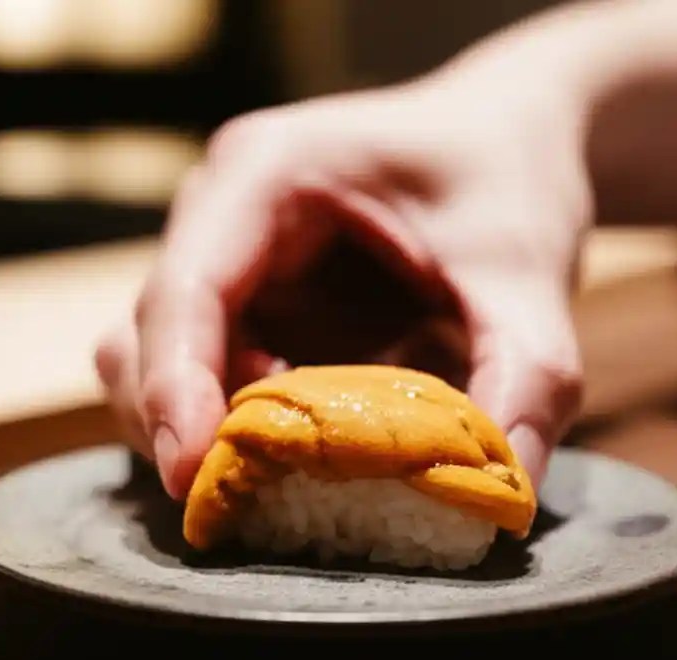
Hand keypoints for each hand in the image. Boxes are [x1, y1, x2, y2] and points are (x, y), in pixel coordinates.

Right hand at [95, 64, 590, 499]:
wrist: (507, 140)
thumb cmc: (506, 180)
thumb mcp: (529, 272)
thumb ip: (527, 374)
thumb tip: (505, 491)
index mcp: (269, 172)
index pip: (189, 286)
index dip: (177, 386)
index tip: (195, 475)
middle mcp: (221, 211)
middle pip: (148, 334)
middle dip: (185, 424)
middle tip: (248, 503)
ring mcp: (224, 260)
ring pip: (151, 363)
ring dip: (199, 432)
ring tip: (276, 480)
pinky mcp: (242, 305)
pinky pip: (199, 377)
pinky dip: (230, 428)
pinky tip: (296, 455)